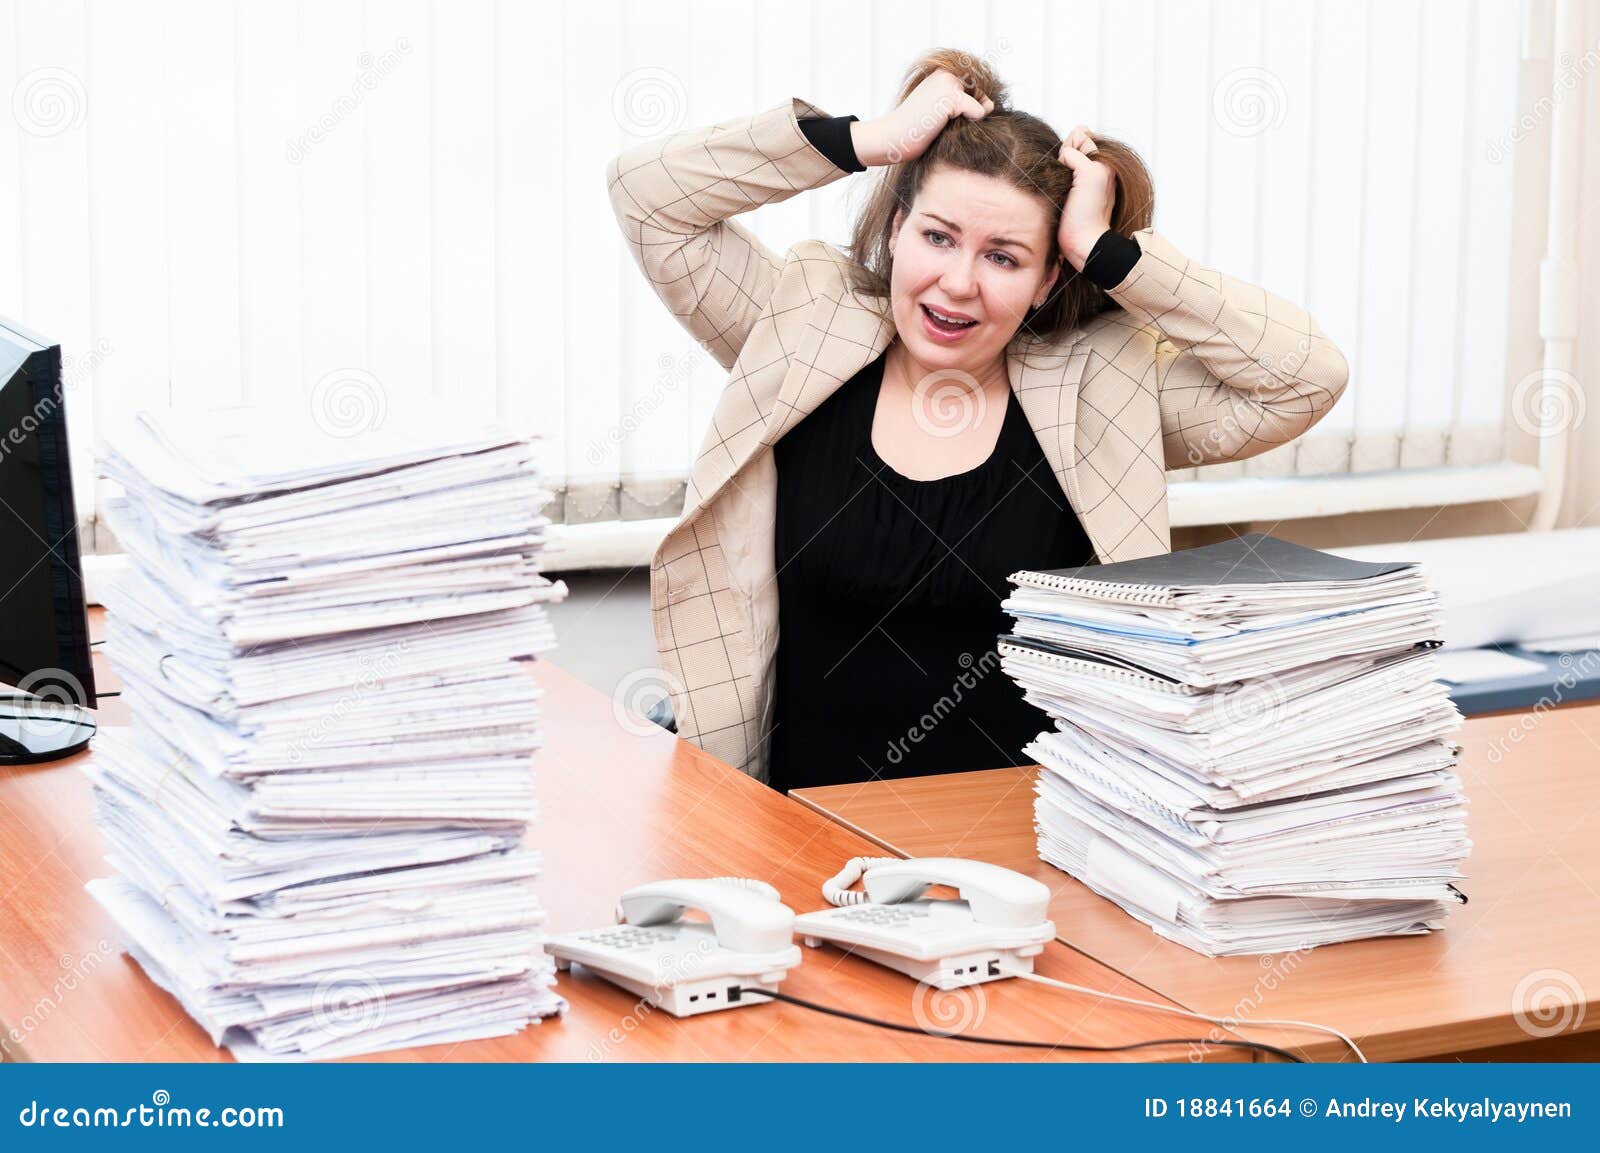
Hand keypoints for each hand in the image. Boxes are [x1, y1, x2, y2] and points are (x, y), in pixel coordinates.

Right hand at [851, 69, 992, 166]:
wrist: (892, 137)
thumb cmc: (915, 130)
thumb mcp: (941, 111)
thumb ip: (966, 103)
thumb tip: (991, 104)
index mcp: (943, 71)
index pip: (977, 88)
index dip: (967, 108)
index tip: (940, 115)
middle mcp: (947, 71)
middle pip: (982, 95)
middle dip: (970, 112)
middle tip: (939, 120)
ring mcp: (950, 82)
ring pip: (982, 103)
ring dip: (967, 118)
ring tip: (940, 122)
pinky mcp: (953, 96)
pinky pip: (978, 113)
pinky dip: (967, 124)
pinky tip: (941, 125)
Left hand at [1055, 125, 1116, 270]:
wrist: (1087, 242)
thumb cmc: (1077, 223)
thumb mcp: (1075, 189)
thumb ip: (1073, 165)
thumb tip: (1073, 138)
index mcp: (1105, 169)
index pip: (1083, 139)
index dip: (1070, 155)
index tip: (1074, 182)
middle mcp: (1107, 164)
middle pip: (1079, 136)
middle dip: (1067, 154)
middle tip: (1072, 186)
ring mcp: (1102, 167)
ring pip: (1075, 141)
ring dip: (1064, 160)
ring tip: (1071, 188)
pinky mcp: (1091, 172)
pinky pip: (1068, 152)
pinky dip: (1061, 165)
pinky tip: (1069, 188)